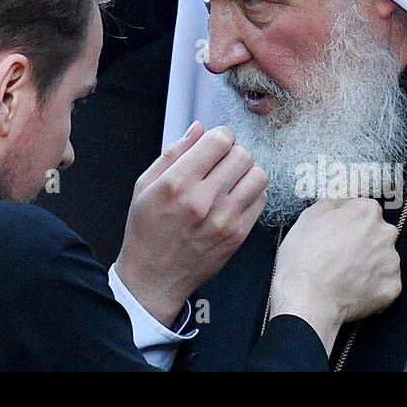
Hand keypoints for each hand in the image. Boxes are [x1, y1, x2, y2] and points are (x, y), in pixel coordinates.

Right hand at [116, 121, 268, 325]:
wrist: (154, 278)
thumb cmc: (146, 230)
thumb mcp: (145, 186)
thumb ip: (173, 153)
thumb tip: (199, 128)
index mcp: (177, 183)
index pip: (219, 140)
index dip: (220, 135)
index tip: (214, 143)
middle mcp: (203, 200)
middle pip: (242, 155)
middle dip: (232, 152)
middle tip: (221, 162)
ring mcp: (225, 220)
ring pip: (258, 175)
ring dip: (246, 172)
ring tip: (230, 179)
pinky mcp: (238, 235)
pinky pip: (261, 199)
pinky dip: (251, 193)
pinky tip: (234, 198)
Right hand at [268, 198, 400, 352]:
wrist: (308, 299)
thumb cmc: (303, 258)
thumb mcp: (307, 216)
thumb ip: (331, 204)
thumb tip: (340, 205)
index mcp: (366, 211)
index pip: (362, 208)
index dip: (346, 220)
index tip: (336, 231)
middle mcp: (386, 233)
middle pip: (376, 232)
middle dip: (361, 240)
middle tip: (338, 254)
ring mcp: (391, 262)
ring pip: (381, 257)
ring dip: (368, 263)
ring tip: (343, 274)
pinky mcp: (392, 288)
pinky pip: (384, 283)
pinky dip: (371, 285)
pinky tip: (352, 287)